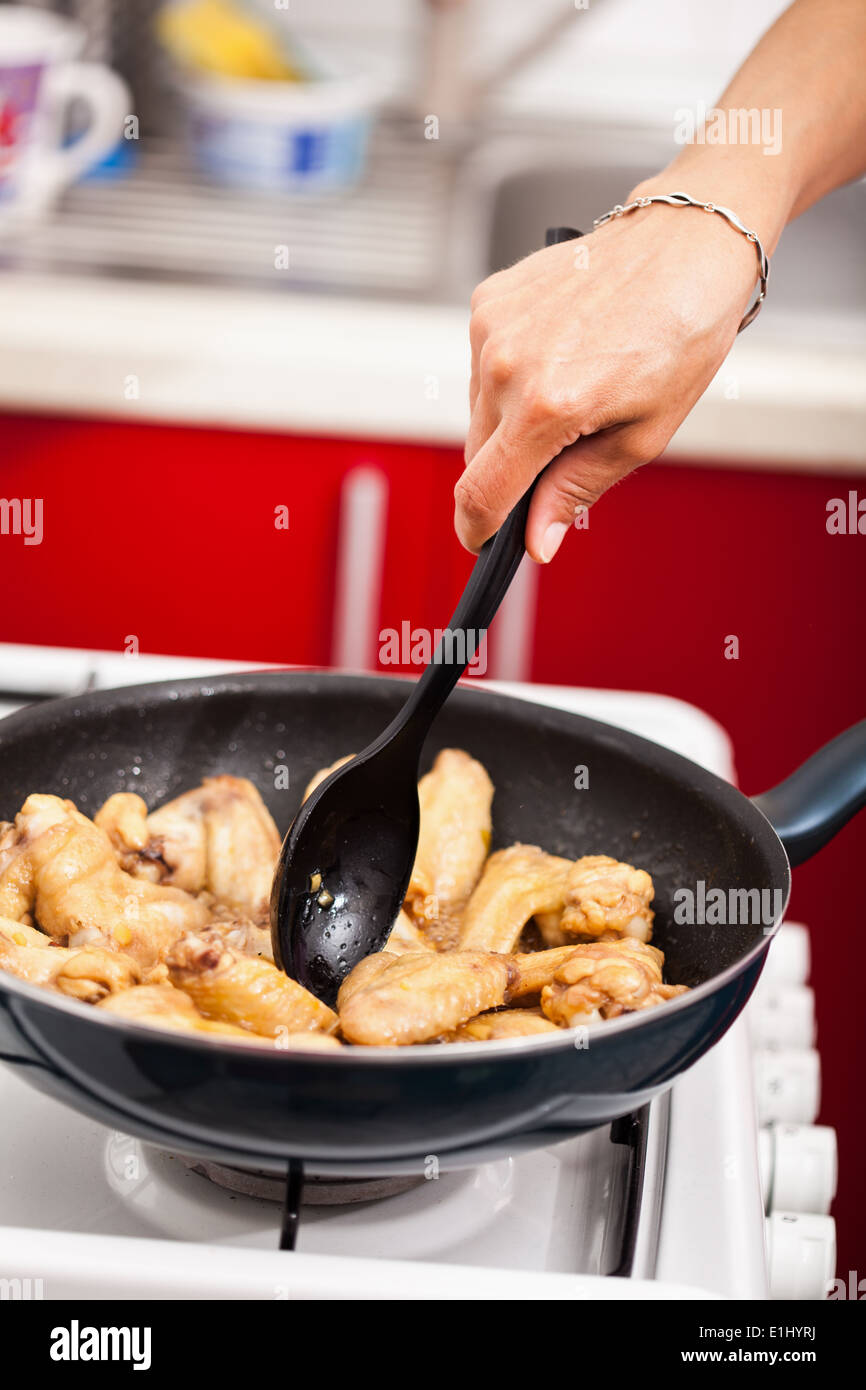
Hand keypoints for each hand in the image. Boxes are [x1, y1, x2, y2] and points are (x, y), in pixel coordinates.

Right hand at [456, 180, 764, 561]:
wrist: (686, 243)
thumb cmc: (681, 332)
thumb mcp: (643, 433)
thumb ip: (576, 490)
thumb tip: (537, 540)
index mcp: (546, 405)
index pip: (480, 493)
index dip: (478, 530)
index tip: (482, 542)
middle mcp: (505, 364)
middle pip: (477, 455)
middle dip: (511, 468)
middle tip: (567, 447)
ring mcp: (490, 326)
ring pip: (477, 410)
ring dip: (511, 418)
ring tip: (574, 385)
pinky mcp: (488, 300)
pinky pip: (482, 364)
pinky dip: (511, 373)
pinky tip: (559, 352)